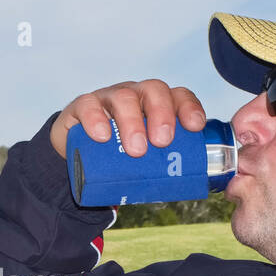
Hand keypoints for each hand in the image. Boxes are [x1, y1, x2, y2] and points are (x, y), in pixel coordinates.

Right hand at [50, 79, 207, 159]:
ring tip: (136, 150)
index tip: (194, 126)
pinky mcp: (82, 107)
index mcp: (156, 106)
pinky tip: (102, 136)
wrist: (80, 160)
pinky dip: (96, 119)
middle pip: (154, 90)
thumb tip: (185, 185)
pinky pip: (89, 105)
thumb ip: (162, 165)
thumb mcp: (145, 160)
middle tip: (162, 142)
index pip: (178, 96)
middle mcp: (136, 96)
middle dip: (162, 114)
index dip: (188, 107)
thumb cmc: (120, 159)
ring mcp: (109, 98)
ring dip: (132, 122)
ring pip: (124, 97)